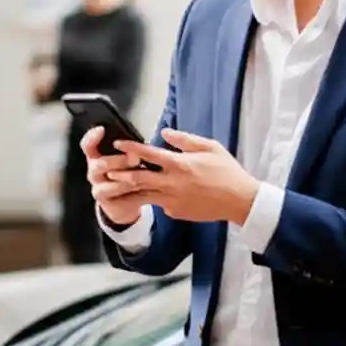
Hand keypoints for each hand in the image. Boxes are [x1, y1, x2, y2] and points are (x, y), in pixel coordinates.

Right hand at [80, 126, 155, 225]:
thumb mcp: (125, 160)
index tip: (102, 129)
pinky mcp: (103, 200)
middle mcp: (93, 170)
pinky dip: (130, 190)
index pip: (87, 145)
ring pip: (111, 180)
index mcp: (96, 156)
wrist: (124, 203)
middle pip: (100, 163)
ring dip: (128, 177)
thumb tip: (141, 141)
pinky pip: (117, 194)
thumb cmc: (126, 174)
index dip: (92, 137)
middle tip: (136, 159)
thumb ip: (127, 150)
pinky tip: (141, 187)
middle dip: (119, 160)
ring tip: (143, 175)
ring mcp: (97, 186)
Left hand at [107, 129, 259, 224]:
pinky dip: (151, 198)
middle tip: (106, 167)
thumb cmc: (227, 171)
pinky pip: (159, 204)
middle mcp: (173, 183)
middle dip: (119, 172)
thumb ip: (185, 139)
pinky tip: (144, 195)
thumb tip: (164, 132)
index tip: (118, 143)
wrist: (239, 200)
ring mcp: (173, 200)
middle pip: (138, 178)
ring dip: (126, 189)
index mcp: (180, 164)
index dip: (130, 148)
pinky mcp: (176, 212)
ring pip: (142, 194)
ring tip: (112, 184)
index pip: (149, 154)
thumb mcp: (210, 147)